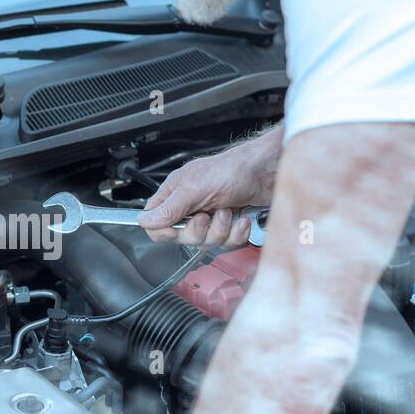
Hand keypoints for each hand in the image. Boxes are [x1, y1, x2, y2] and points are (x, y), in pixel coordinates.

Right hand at [137, 125, 281, 245]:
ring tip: (228, 211)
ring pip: (206, 243)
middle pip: (182, 238)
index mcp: (176, 194)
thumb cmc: (233, 169)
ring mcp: (211, 217)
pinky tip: (241, 219)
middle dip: (199, 232)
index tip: (175, 229)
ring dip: (221, 230)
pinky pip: (227, 244)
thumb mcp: (194, 188)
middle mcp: (191, 207)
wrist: (268, 171)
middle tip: (207, 216)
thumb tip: (145, 221)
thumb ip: (169, 208)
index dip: (163, 231)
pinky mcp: (230, 225)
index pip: (155, 222)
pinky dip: (237, 233)